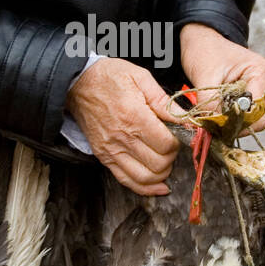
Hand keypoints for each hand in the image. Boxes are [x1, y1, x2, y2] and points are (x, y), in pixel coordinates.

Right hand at [65, 58, 179, 195]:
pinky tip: (159, 185)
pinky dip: (146, 188)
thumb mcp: (140, 78)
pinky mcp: (104, 157)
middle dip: (172, 156)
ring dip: (162, 173)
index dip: (179, 140)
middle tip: (171, 144)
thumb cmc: (109, 77)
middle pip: (159, 163)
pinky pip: (127, 181)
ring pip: (145, 178)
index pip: (166, 144)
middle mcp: (122, 137)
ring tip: (165, 160)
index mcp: (134, 116)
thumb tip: (186, 118)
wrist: (77, 84)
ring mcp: (111, 150)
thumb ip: (164, 101)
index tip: (178, 133)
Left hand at [179, 24, 264, 130]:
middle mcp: (264, 80)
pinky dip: (232, 117)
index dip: (240, 122)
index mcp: (259, 71)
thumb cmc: (204, 51)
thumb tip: (214, 127)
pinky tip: (219, 114)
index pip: (258, 109)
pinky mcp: (249, 93)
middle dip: (238, 124)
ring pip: (252, 118)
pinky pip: (245, 113)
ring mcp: (259, 88)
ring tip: (216, 118)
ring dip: (234, 122)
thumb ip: (211, 104)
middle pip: (259, 117)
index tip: (221, 126)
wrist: (200, 41)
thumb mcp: (205, 78)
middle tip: (217, 126)